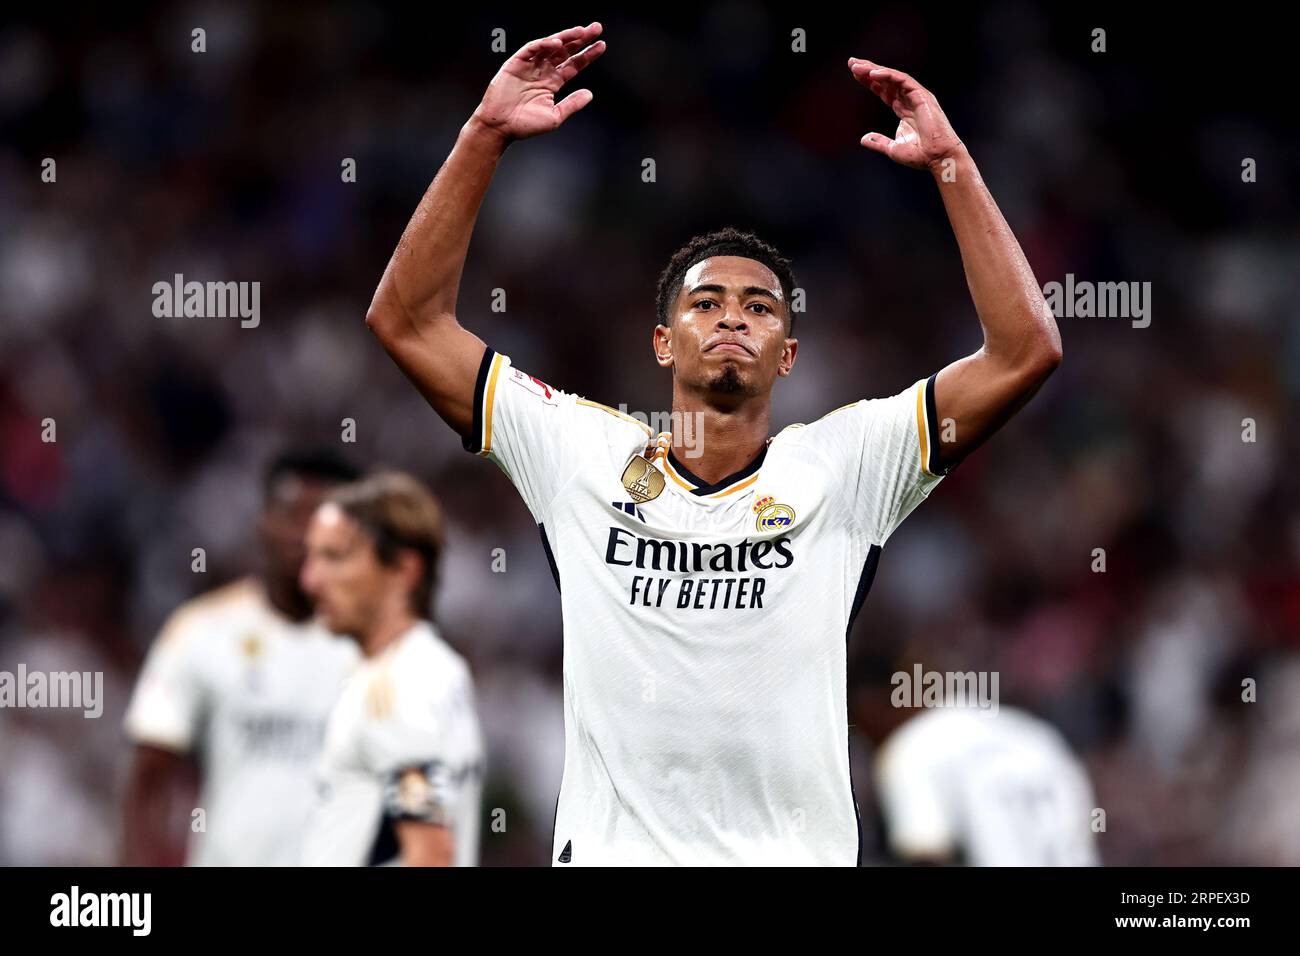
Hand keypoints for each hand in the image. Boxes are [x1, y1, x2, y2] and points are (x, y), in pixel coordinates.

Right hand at [470, 22, 605, 145]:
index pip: (573, 64)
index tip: (602, 45)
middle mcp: (543, 71)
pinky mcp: (516, 63)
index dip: (588, 55)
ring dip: (565, 37)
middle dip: (581, 39)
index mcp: (552, 82)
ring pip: (550, 46)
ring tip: (581, 31)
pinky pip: (531, 49)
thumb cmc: (525, 124)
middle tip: (597, 28)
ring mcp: (530, 66)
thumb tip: (590, 94)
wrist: (500, 127)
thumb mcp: (555, 116)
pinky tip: (557, 42)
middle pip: (565, 51)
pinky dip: (543, 44)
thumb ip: (572, 104)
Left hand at [848, 58, 963, 169]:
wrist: (937, 157)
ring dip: (875, 70)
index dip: (870, 82)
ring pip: (893, 77)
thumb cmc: (920, 155)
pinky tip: (873, 74)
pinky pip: (903, 80)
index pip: (884, 91)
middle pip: (887, 81)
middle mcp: (910, 100)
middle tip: (852, 63)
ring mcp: (916, 96)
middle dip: (869, 70)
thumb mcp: (893, 149)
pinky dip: (888, 75)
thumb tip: (864, 139)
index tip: (855, 75)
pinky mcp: (922, 95)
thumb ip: (879, 142)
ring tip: (858, 66)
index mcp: (904, 110)